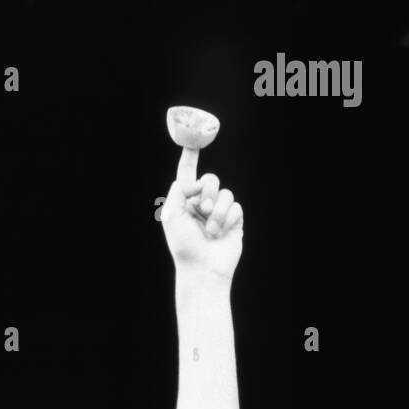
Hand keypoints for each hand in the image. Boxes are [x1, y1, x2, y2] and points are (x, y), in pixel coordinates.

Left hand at [161, 155, 243, 282]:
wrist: (203, 269)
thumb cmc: (184, 245)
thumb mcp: (172, 214)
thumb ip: (179, 189)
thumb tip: (196, 182)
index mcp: (184, 202)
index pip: (188, 174)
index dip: (190, 156)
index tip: (194, 140)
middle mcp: (201, 205)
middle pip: (211, 179)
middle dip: (208, 190)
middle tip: (202, 208)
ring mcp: (218, 212)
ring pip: (225, 193)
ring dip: (217, 212)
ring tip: (211, 231)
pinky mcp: (234, 221)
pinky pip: (235, 206)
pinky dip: (227, 219)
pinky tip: (221, 234)